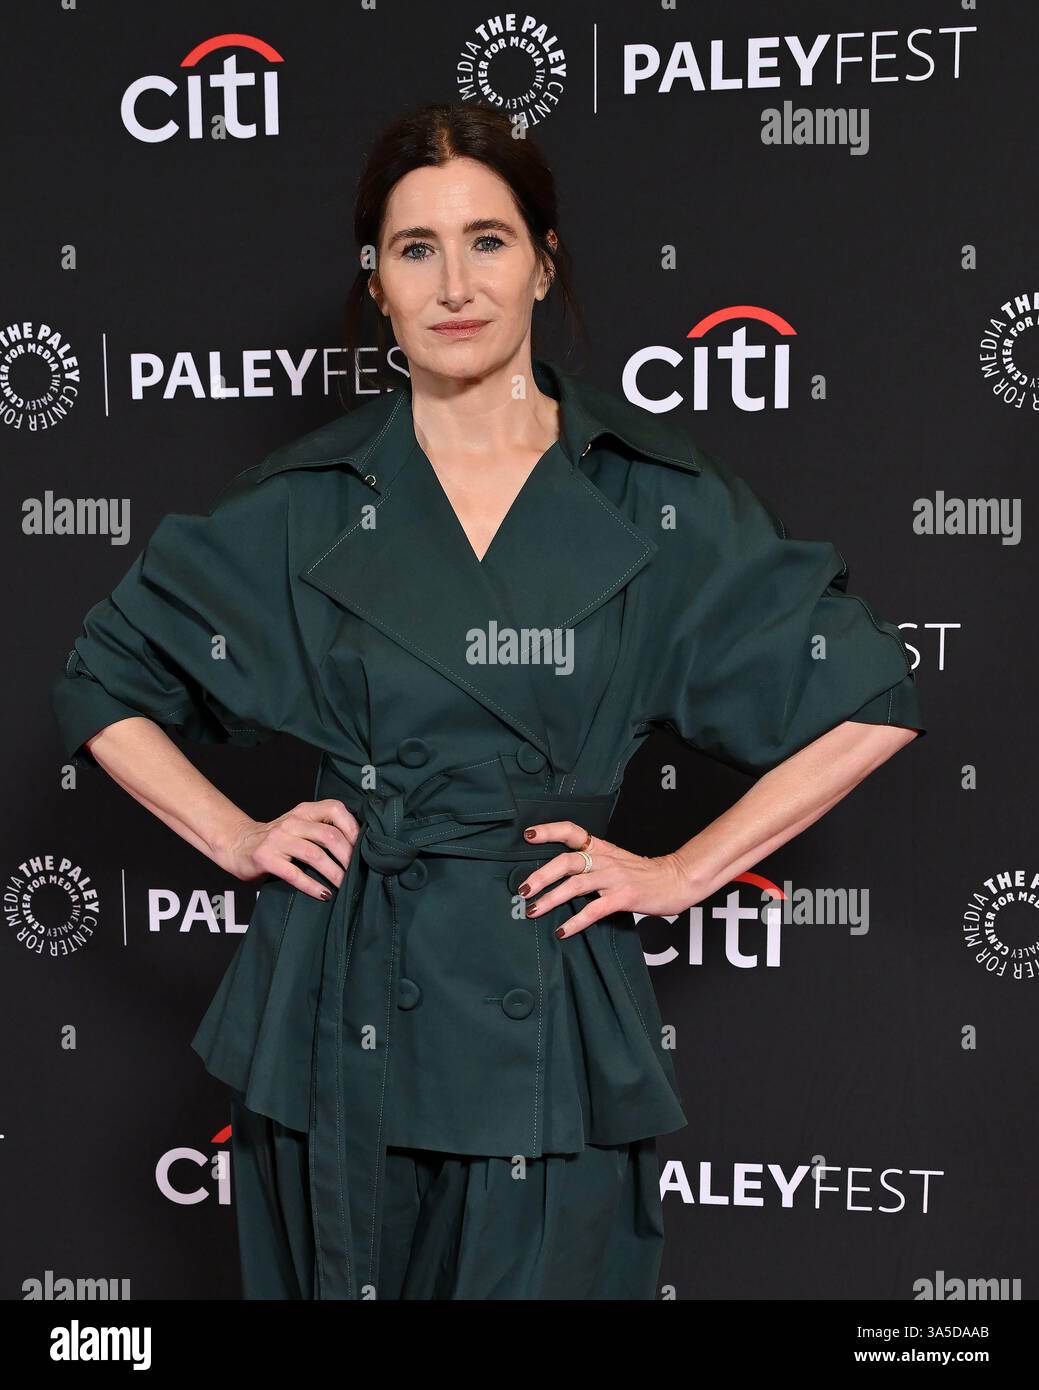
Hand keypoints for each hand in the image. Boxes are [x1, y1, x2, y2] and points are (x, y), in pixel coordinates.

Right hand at [216, 799, 360, 899]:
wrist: (238, 845)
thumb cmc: (278, 839)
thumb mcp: (300, 826)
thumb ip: (322, 829)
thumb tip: (359, 848)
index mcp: (304, 810)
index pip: (335, 809)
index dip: (353, 829)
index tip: (363, 849)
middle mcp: (292, 821)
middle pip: (329, 835)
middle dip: (347, 858)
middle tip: (357, 874)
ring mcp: (277, 839)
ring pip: (314, 855)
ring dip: (334, 874)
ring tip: (344, 886)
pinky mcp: (265, 858)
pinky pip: (294, 874)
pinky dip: (312, 886)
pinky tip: (323, 894)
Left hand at [519, 820, 694, 936]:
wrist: (677, 880)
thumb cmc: (644, 874)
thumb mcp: (615, 861)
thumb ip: (591, 864)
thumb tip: (558, 877)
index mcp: (601, 848)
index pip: (572, 831)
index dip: (549, 831)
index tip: (527, 835)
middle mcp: (605, 860)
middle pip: (566, 860)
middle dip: (541, 875)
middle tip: (522, 889)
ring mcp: (614, 878)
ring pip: (576, 885)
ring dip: (551, 898)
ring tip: (533, 910)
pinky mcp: (624, 897)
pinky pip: (594, 910)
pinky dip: (575, 922)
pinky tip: (562, 931)